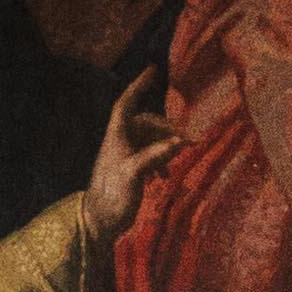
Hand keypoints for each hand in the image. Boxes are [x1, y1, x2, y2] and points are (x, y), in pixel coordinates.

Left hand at [86, 62, 173, 244]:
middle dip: (169, 128)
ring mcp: (125, 154)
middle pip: (148, 122)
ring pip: (151, 139)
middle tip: (192, 141)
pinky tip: (166, 175)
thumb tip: (179, 143)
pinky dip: (162, 159)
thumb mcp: (133, 174)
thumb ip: (155, 156)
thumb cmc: (112, 195)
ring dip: (168, 145)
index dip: (138, 86)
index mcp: (117, 135)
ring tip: (184, 156)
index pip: (127, 103)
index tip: (152, 71)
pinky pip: (150, 154)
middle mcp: (121, 140)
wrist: (100, 221)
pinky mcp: (130, 168)